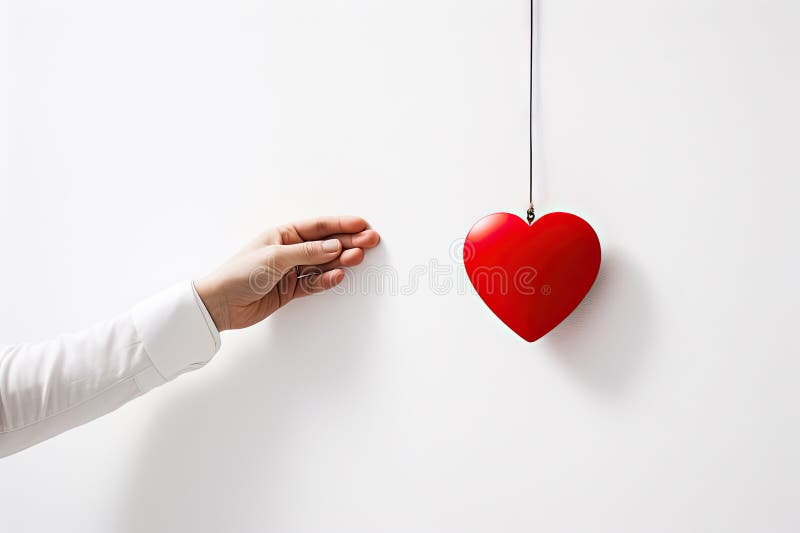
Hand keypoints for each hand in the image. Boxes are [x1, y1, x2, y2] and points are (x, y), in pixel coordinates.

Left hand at [194, 216, 379, 331]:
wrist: (221, 303)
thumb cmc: (240, 273)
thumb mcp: (275, 257)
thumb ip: (308, 252)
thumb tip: (334, 246)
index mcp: (283, 234)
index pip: (318, 227)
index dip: (341, 225)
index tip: (362, 225)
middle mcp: (290, 250)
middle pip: (326, 244)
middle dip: (349, 241)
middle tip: (371, 241)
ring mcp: (292, 271)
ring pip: (324, 264)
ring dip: (342, 260)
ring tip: (359, 256)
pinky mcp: (291, 290)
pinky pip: (315, 283)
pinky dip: (327, 280)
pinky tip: (339, 276)